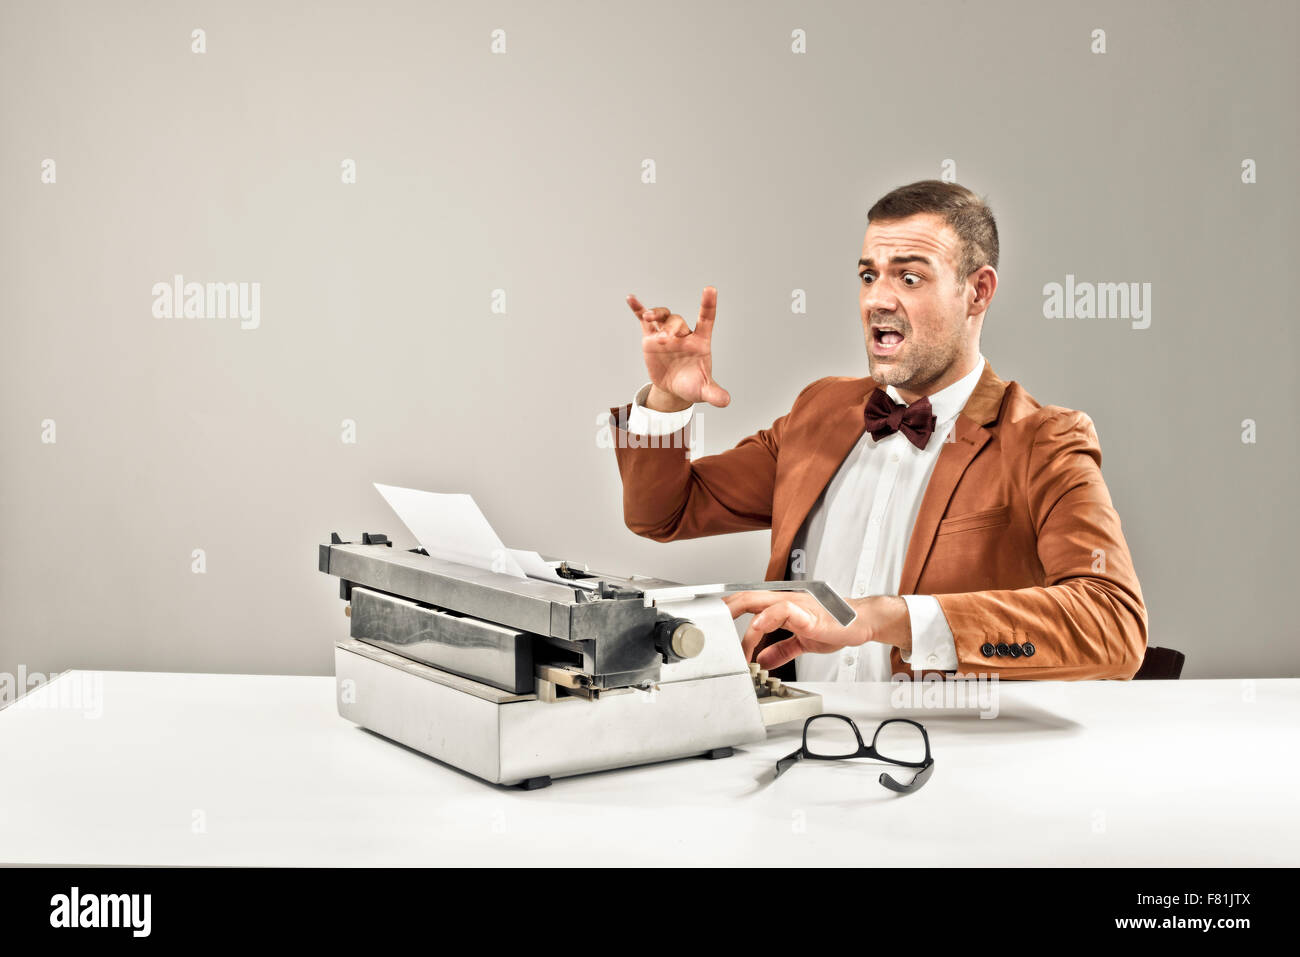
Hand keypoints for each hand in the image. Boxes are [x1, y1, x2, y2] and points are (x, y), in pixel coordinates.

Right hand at [625, 287, 730, 410]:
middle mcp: (683, 334)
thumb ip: (714, 394)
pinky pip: (644, 320)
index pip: (706, 319)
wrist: (674, 389)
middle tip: (666, 339)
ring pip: (662, 316)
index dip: (708, 304)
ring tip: (649, 318)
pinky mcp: (651, 337)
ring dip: (656, 314)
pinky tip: (631, 298)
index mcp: (699, 341)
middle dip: (671, 327)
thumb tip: (726, 401)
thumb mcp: (703, 391)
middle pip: (677, 321)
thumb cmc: (692, 386)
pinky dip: (638, 309)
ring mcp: (666, 333)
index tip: (710, 289)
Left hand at [721, 592, 912, 669]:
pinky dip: (766, 618)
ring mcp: (795, 604)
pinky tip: (757, 629)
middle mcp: (785, 600)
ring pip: (758, 601)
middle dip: (724, 610)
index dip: (728, 610)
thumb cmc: (835, 625)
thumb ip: (780, 650)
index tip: (714, 626)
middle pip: (745, 597)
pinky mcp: (807, 614)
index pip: (747, 601)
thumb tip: (762, 660)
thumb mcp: (801, 642)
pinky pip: (782, 610)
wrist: (862, 622)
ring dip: (742, 623)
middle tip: (712, 631)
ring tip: (736, 646)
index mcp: (781, 606)